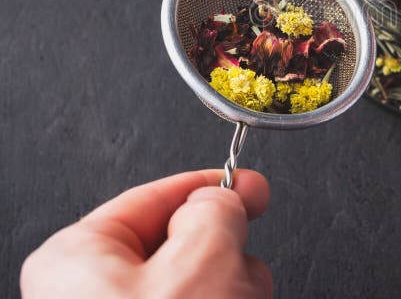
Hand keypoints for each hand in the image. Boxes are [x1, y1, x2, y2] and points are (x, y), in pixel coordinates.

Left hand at [20, 169, 271, 297]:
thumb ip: (217, 207)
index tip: (251, 186)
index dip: (213, 185)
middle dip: (225, 253)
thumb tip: (223, 200)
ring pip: (195, 283)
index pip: (156, 196)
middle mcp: (84, 293)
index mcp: (76, 259)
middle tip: (241, 273)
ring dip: (231, 290)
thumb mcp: (205, 255)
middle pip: (179, 242)